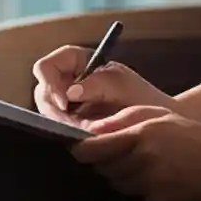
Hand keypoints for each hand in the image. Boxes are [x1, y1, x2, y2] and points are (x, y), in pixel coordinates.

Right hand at [32, 46, 177, 126]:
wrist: (157, 123)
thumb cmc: (142, 98)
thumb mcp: (123, 85)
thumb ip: (97, 84)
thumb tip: (71, 93)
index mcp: (76, 62)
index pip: (47, 66)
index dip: (49, 82)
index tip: (65, 102)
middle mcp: (67, 81)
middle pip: (43, 91)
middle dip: (54, 110)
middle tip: (73, 126)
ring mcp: (68, 104)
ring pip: (48, 112)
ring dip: (62, 124)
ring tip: (86, 132)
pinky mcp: (72, 125)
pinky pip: (60, 128)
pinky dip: (69, 133)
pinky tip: (85, 138)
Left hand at [69, 106, 200, 200]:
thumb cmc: (191, 135)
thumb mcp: (156, 115)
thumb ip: (122, 120)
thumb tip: (91, 129)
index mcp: (141, 135)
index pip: (93, 149)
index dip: (80, 149)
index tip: (77, 147)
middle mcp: (143, 161)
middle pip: (102, 167)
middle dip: (102, 160)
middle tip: (112, 152)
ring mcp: (150, 184)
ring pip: (116, 182)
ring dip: (118, 174)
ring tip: (136, 162)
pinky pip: (133, 195)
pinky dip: (134, 187)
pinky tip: (149, 177)